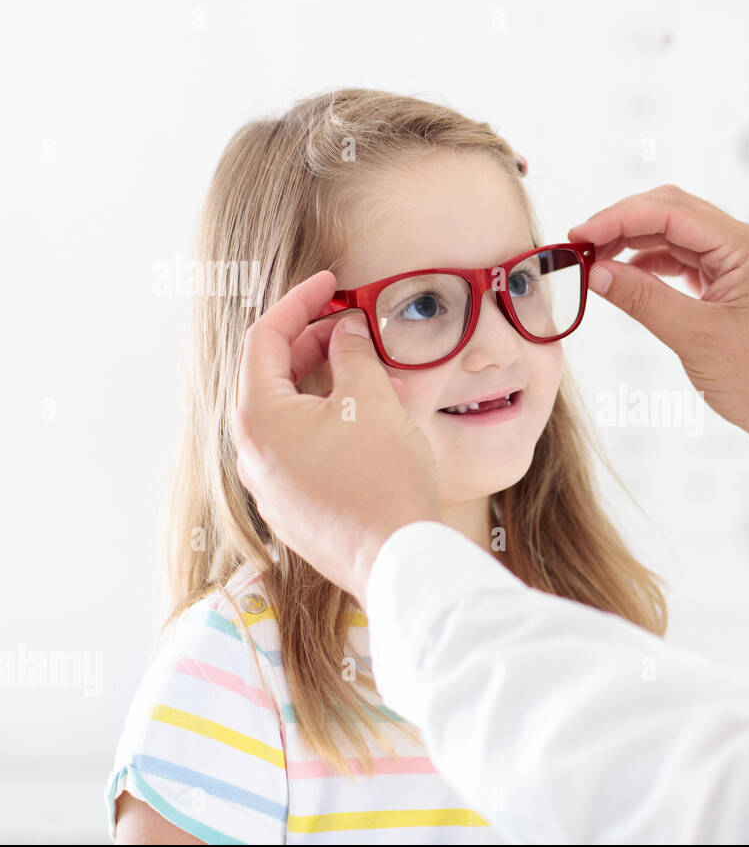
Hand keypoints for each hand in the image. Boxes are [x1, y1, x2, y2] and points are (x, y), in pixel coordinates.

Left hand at [232, 269, 442, 608]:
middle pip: (273, 379)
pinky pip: (302, 453)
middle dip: (315, 346)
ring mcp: (270, 488)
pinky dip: (328, 425)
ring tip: (373, 376)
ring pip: (290, 418)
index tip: (332, 285)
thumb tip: (346, 332)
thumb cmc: (383, 478)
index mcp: (259, 418)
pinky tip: (370, 425)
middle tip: (355, 329)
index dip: (300, 303)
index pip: (265, 339)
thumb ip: (353, 353)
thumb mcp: (372, 398)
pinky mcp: (294, 513)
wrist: (398, 560)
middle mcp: (252, 454)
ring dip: (326, 387)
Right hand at [568, 185, 748, 471]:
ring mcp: (741, 265)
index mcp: (744, 246)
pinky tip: (627, 279)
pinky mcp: (735, 287)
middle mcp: (745, 245)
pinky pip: (687, 262)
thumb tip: (595, 271)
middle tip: (579, 245)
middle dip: (622, 223)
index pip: (669, 211)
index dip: (617, 218)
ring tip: (595, 262)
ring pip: (677, 236)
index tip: (578, 236)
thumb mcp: (694, 338)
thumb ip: (643, 298)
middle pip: (672, 212)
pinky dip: (653, 266)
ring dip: (635, 243)